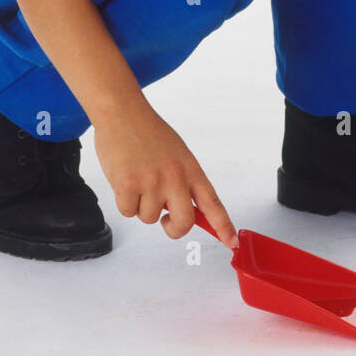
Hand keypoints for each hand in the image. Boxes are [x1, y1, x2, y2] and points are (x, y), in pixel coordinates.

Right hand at [92, 106, 237, 247]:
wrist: (123, 113)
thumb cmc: (149, 133)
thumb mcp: (177, 155)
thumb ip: (184, 182)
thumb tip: (185, 212)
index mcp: (191, 169)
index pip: (213, 203)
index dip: (224, 226)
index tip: (231, 242)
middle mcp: (175, 178)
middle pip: (183, 222)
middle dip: (173, 228)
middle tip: (166, 220)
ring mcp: (151, 182)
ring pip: (149, 218)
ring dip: (141, 206)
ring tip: (138, 179)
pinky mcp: (128, 185)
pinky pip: (128, 212)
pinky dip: (124, 202)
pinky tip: (124, 179)